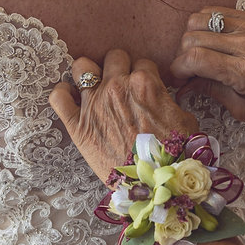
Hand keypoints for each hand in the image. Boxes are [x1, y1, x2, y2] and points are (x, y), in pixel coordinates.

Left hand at [48, 51, 198, 183]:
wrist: (155, 186)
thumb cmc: (173, 158)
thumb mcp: (185, 123)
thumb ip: (170, 103)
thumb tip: (165, 101)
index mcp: (145, 83)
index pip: (142, 63)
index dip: (144, 76)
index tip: (143, 89)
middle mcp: (117, 87)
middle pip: (114, 57)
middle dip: (118, 68)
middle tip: (121, 86)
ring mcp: (94, 104)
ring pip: (82, 66)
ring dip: (88, 73)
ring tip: (94, 87)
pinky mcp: (77, 125)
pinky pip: (58, 96)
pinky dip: (62, 94)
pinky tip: (70, 98)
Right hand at [170, 9, 244, 130]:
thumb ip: (213, 93)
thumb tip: (184, 86)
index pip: (196, 59)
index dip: (178, 69)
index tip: (178, 80)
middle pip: (193, 37)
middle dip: (182, 56)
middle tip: (188, 72)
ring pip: (199, 19)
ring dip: (191, 38)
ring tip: (198, 57)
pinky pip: (214, 12)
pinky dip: (204, 25)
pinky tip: (210, 43)